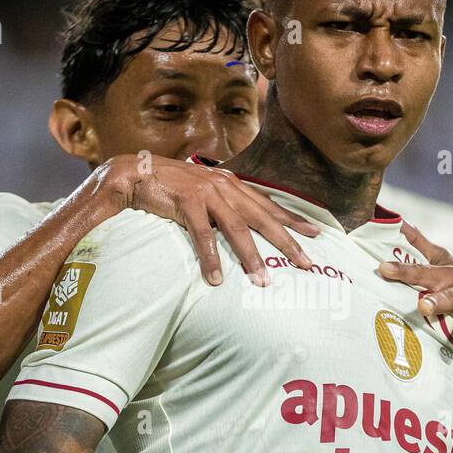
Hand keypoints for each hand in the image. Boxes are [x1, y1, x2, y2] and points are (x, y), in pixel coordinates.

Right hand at [102, 154, 317, 285]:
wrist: (136, 172)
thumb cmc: (170, 185)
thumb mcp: (204, 192)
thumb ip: (223, 204)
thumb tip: (240, 224)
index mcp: (231, 185)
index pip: (269, 204)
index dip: (293, 219)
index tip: (316, 234)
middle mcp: (225, 187)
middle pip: (263, 218)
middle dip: (287, 242)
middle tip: (306, 263)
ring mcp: (207, 193)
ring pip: (237, 229)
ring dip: (252, 257)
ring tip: (263, 281)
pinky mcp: (187, 202)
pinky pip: (202, 236)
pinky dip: (211, 258)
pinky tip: (217, 278)